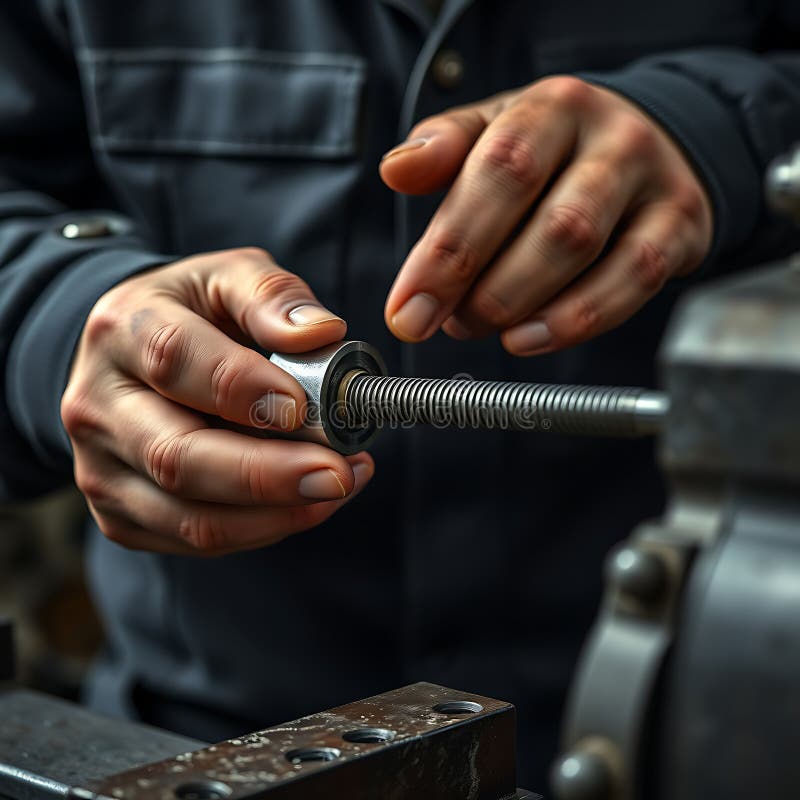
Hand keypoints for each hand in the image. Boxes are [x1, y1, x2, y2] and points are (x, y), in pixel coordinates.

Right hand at [61, 248, 373, 555]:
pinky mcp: (120, 515)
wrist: (130, 358)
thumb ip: (272, 296)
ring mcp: (102, 469)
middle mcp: (97, 406)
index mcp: (122, 330)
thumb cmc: (191, 315)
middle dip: (267, 475)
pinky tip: (308, 502)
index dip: (241, 388)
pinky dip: (262, 530)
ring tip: (340, 485)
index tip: (301, 407)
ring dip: (277, 514)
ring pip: (190, 519)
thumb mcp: (228, 277)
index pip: (173, 360)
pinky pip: (195, 541)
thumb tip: (321, 333)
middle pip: (177, 458)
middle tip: (338, 474)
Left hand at [381, 76, 712, 353]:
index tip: (407, 308)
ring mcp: (653, 183)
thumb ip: (442, 150)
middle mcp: (611, 138)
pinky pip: (634, 280)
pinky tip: (529, 339)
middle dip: (483, 287)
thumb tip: (396, 169)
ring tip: (478, 327)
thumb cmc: (550, 151)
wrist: (642, 147)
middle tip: (444, 325)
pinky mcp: (681, 227)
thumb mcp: (493, 132)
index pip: (498, 172)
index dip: (448, 249)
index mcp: (552, 107)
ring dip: (522, 304)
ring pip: (588, 251)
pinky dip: (578, 319)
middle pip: (549, 219)